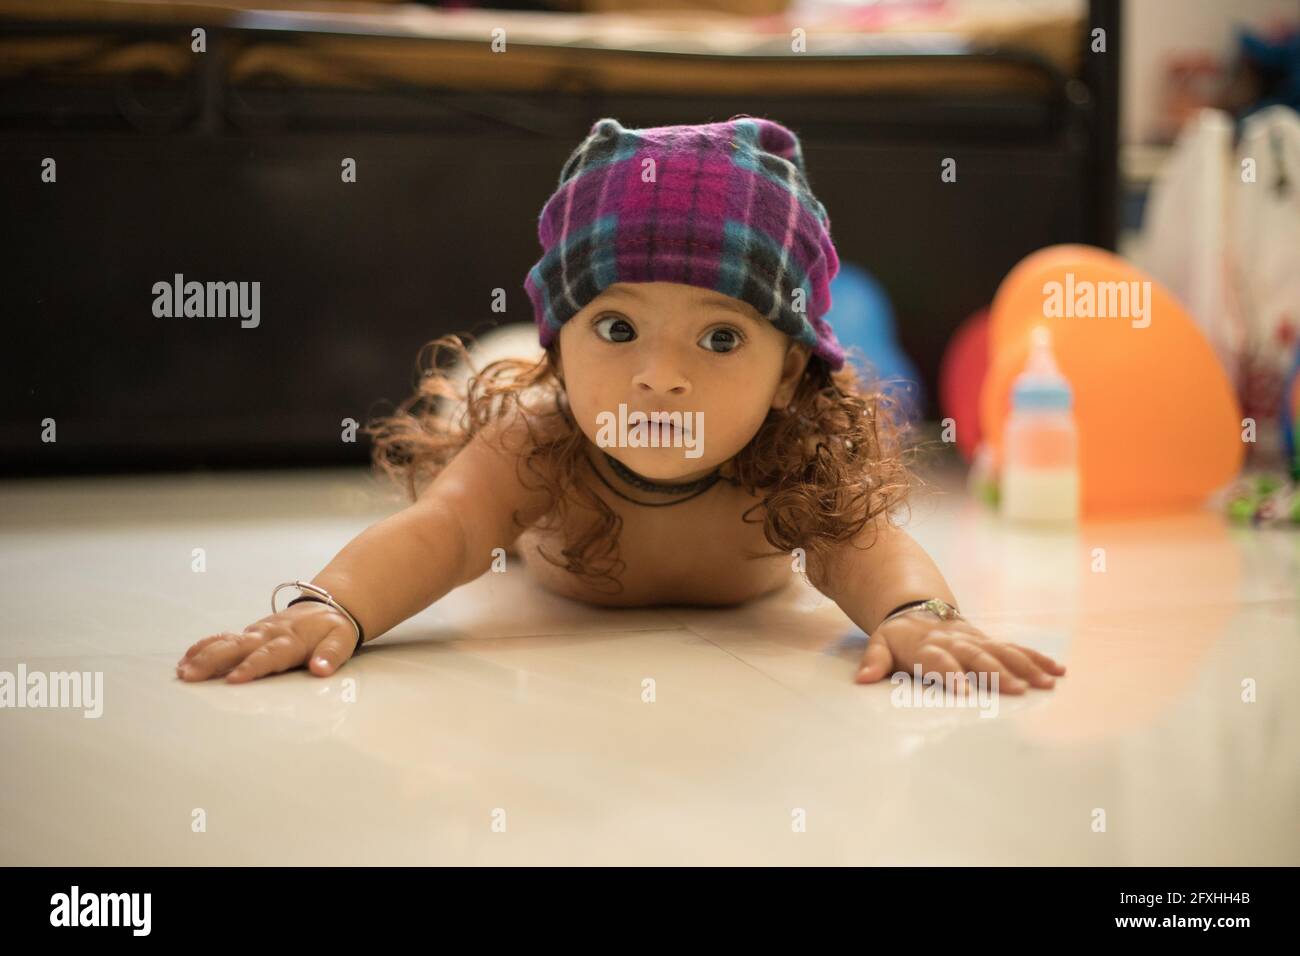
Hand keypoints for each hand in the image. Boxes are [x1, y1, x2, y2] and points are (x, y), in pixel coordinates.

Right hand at [176, 601, 359, 682]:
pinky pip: (223, 639)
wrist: (328, 606)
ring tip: (183, 670)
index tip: (234, 679)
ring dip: (203, 655)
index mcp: (291, 640)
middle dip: (214, 661)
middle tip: (191, 675)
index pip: (269, 655)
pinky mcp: (249, 633)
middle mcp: (268, 634)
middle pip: (238, 647)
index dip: (252, 666)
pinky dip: (204, 647)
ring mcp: (256, 632)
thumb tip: (321, 669)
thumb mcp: (342, 641)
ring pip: (226, 642)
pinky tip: (186, 659)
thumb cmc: (334, 629)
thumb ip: (331, 655)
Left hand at [854, 612, 1064, 692]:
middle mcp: (955, 641)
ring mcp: (975, 640)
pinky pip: (1015, 648)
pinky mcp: (989, 641)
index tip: (964, 690)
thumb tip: (862, 679)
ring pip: (1002, 652)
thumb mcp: (878, 643)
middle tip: (1017, 690)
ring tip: (1046, 683)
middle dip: (997, 673)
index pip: (938, 660)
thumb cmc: (896, 637)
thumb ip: (873, 660)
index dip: (950, 673)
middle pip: (977, 656)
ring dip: (1025, 667)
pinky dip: (1036, 658)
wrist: (915, 609)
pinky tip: (1058, 670)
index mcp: (926, 645)